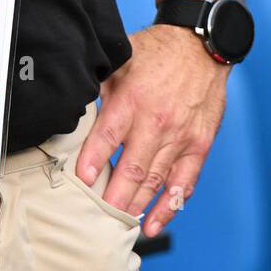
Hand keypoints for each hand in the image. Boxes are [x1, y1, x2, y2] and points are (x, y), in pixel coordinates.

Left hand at [74, 24, 228, 237]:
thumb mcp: (119, 62)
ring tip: (118, 224)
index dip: (92, 161)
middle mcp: (157, 122)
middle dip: (113, 197)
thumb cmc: (155, 54)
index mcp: (132, 99)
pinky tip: (153, 224)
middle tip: (97, 216)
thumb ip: (98, 89)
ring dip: (137, 206)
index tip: (80, 182)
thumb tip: (70, 108)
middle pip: (133, 168)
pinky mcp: (199, 145)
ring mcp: (181, 136)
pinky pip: (184, 183)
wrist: (200, 46)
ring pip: (156, 181)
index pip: (108, 137)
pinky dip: (169, 207)